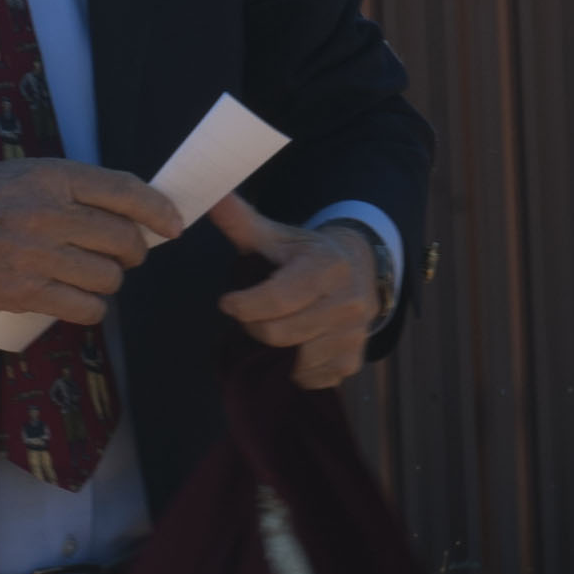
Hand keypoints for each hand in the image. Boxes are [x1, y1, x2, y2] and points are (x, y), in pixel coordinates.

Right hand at [0, 162, 182, 323]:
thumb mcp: (30, 174)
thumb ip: (80, 189)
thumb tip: (140, 210)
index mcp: (52, 178)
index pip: (126, 191)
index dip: (160, 210)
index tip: (175, 225)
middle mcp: (46, 214)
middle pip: (123, 239)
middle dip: (134, 250)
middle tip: (124, 253)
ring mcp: (34, 255)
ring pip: (109, 277)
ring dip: (110, 279)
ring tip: (94, 273)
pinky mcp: (23, 292)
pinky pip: (85, 308)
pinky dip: (92, 307)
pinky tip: (80, 297)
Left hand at [213, 193, 383, 389]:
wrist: (361, 265)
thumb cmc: (308, 252)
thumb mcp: (276, 236)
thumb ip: (241, 221)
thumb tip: (212, 195)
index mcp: (328, 267)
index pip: (277, 299)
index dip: (243, 305)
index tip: (228, 301)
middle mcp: (349, 302)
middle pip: (279, 334)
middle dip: (254, 326)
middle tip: (251, 314)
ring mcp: (355, 334)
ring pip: (294, 359)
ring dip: (276, 350)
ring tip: (278, 326)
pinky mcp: (354, 359)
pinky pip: (312, 378)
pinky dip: (298, 368)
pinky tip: (299, 345)